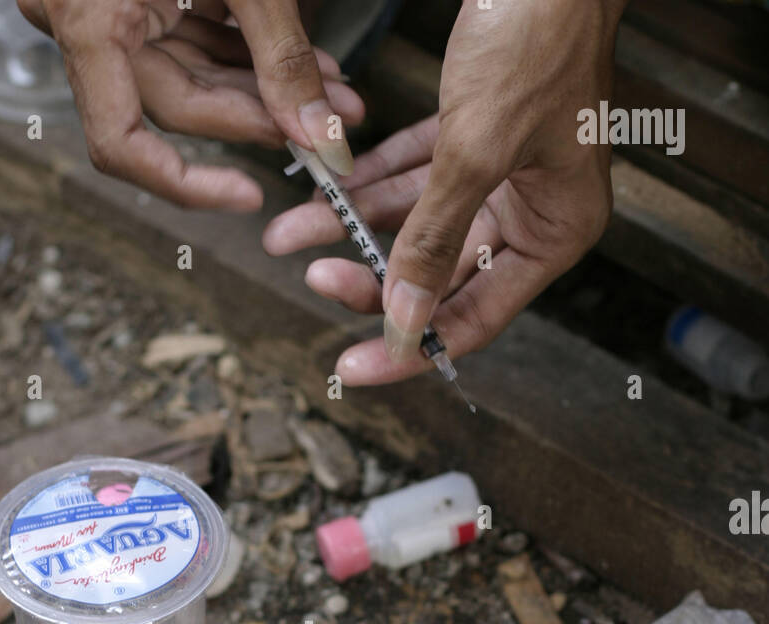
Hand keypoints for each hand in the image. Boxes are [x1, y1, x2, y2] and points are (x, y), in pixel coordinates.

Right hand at [18, 0, 361, 210]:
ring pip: (191, 73)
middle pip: (176, 104)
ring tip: (335, 96)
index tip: (250, 194)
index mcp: (86, 15)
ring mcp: (109, 0)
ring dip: (265, 88)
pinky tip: (305, 68)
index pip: (121, 142)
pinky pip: (191, 35)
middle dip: (261, 118)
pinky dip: (246, 52)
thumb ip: (278, 53)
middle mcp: (84, 17)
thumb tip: (317, 134)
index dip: (186, 182)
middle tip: (331, 129)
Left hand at [265, 0, 625, 384]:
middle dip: (371, 277)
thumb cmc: (538, 36)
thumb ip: (435, 238)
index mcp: (554, 232)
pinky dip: (370, 183)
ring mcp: (504, 171)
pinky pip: (413, 174)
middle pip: (439, 274)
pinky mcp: (476, 131)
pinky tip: (323, 195)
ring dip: (352, 228)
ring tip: (289, 233)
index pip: (474, 318)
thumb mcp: (477, 149)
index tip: (354, 367)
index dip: (411, 348)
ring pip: (416, 222)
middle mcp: (531, 210)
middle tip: (312, 275)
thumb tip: (403, 317)